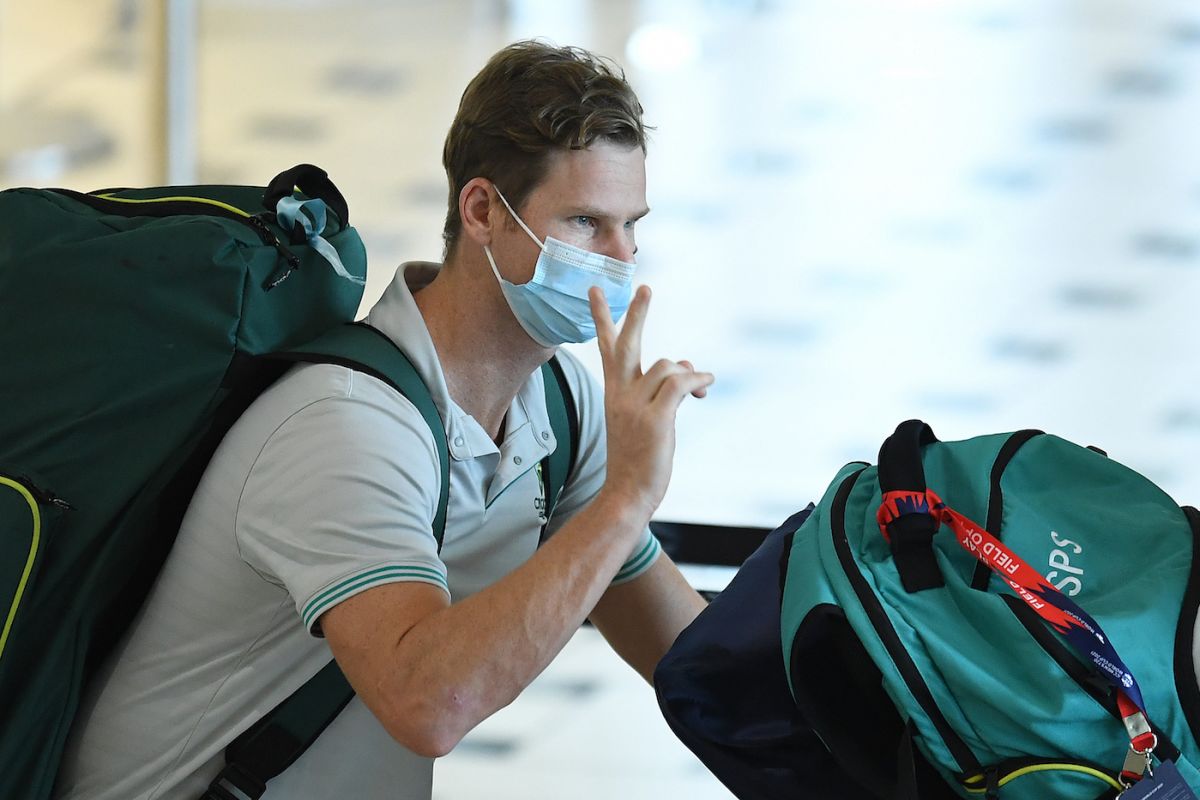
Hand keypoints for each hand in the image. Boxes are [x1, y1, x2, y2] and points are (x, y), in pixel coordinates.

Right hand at [590, 285, 714, 519]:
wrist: (627, 493)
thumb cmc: (638, 458)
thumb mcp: (645, 418)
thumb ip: (661, 388)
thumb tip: (687, 365)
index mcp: (614, 392)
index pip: (606, 347)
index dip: (603, 317)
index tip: (596, 291)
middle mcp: (620, 394)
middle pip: (626, 342)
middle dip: (637, 313)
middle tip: (645, 287)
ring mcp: (635, 405)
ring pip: (668, 366)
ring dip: (689, 374)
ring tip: (700, 387)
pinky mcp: (655, 418)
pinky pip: (681, 383)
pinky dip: (698, 381)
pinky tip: (707, 387)